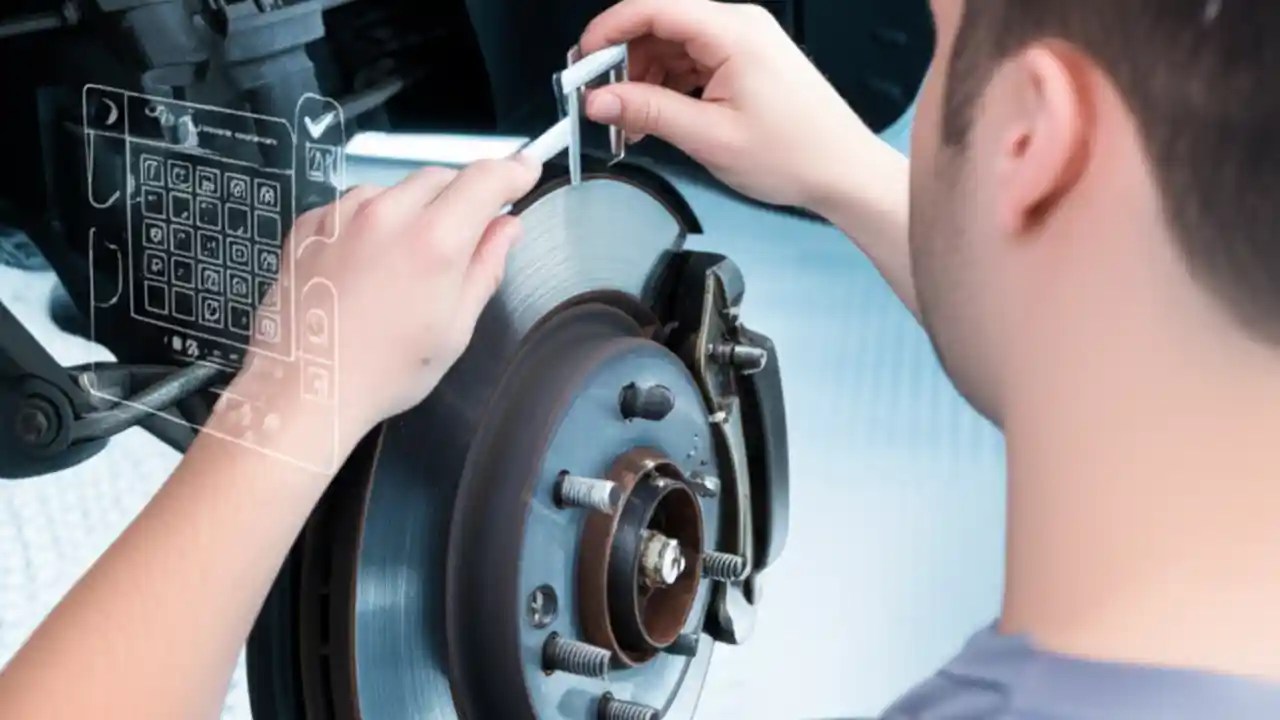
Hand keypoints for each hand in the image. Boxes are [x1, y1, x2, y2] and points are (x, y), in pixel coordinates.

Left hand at [247, 158, 540, 438]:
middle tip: (466, 236)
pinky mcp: (310, 223)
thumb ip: (486, 267)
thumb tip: (507, 229)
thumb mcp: (454, 328)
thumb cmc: (381, 372)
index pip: (486, 179)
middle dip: (462, 197)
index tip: (525, 170)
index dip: (514, 171)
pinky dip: (373, 222)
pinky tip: (369, 266)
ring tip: (406, 263)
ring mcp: (341, 214)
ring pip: (397, 189)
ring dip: (415, 210)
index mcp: (433, 242)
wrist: (304, 390)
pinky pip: (355, 204)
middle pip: (442, 177)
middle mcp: (386, 215)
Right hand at [580, 0, 885, 214]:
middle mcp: (738, 26)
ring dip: (644, 80)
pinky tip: (657, 118)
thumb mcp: (710, 137)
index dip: (608, 30)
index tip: (581, 63)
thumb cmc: (796, 154)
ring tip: (631, 123)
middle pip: (659, 24)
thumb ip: (649, 112)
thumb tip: (599, 99)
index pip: (654, 7)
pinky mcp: (745, 61)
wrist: (842, 172)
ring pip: (671, 45)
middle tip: (600, 102)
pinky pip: (691, 61)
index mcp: (733, 32)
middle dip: (623, 62)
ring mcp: (743, 42)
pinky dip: (668, 86)